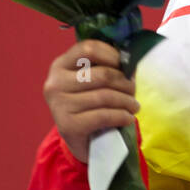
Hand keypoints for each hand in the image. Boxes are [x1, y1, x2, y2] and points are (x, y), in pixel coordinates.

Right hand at [42, 39, 139, 163]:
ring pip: (105, 95)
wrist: (81, 142)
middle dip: (125, 82)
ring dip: (127, 101)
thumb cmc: (90, 106)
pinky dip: (122, 116)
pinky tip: (128, 118)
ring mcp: (59, 105)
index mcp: (60, 65)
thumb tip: (130, 60)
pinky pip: (104, 116)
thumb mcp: (92, 82)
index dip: (113, 55)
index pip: (88, 48)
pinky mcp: (68, 126)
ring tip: (134, 106)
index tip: (126, 67)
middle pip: (102, 74)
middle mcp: (55, 83)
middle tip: (133, 91)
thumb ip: (106, 67)